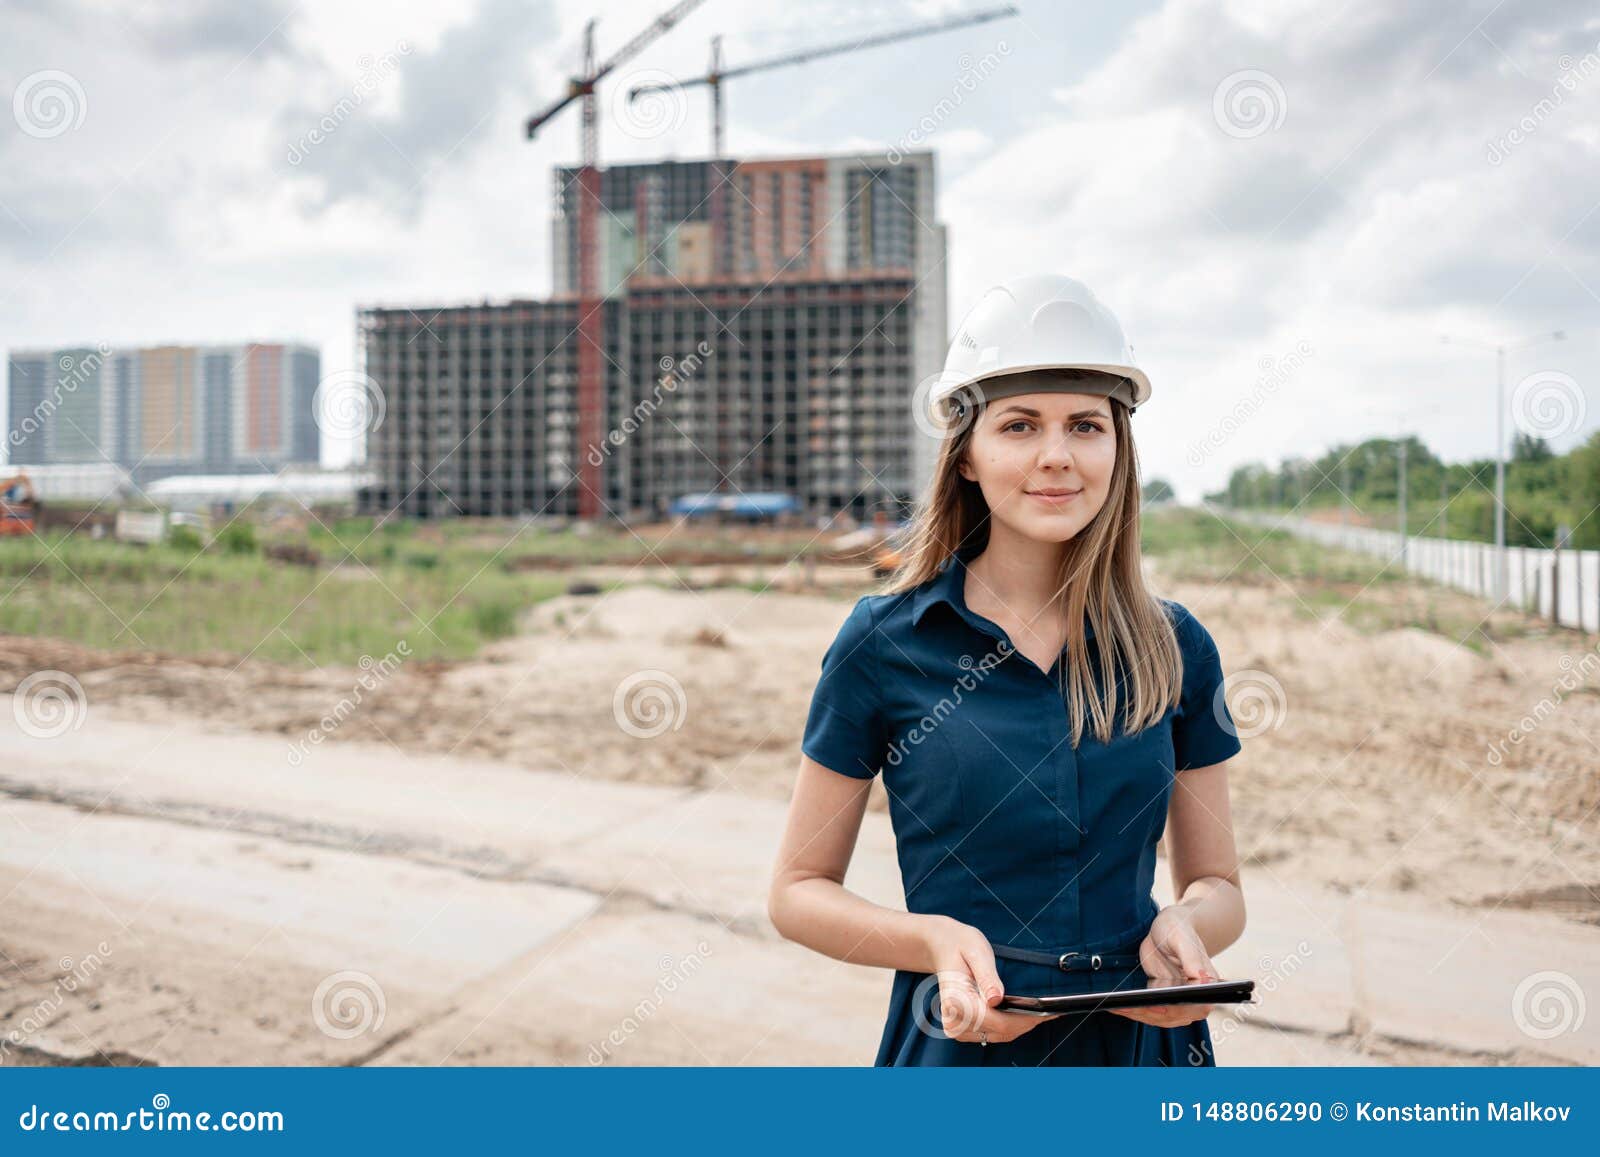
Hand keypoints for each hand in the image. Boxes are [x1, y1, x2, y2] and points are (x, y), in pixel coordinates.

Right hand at [920, 916, 1060, 1044]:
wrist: (942, 948)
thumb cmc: (961, 946)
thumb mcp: (976, 951)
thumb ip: (987, 976)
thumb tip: (996, 1000)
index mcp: (956, 1001)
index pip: (999, 1022)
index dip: (1027, 1018)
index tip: (1050, 1010)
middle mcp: (955, 1021)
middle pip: (1002, 1032)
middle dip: (1028, 1020)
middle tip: (1053, 1009)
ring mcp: (958, 1029)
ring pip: (1001, 1035)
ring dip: (1022, 1024)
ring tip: (1043, 1010)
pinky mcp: (964, 1030)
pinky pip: (995, 1034)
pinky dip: (1012, 1025)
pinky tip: (1025, 1012)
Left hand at [1110, 904, 1217, 1028]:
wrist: (1168, 929)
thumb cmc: (1178, 928)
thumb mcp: (1182, 939)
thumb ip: (1192, 959)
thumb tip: (1202, 980)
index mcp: (1206, 984)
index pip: (1192, 1006)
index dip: (1172, 1009)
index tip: (1152, 1006)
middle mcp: (1196, 998)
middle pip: (1172, 1015)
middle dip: (1148, 1012)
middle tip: (1125, 1006)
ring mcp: (1179, 1002)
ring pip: (1159, 1018)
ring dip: (1137, 1013)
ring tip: (1115, 1006)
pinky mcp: (1164, 1001)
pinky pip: (1150, 1012)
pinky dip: (1135, 1010)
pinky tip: (1118, 1005)